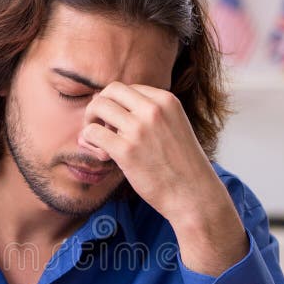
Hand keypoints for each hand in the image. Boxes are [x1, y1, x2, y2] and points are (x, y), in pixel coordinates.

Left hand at [79, 82, 247, 275]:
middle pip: (110, 91)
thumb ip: (152, 115)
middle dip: (100, 106)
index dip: (118, 105)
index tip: (118, 123)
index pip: (128, 89)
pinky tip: (102, 154)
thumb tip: (118, 110)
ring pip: (98, 107)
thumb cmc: (182, 166)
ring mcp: (139, 129)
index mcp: (166, 101)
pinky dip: (89, 141)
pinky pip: (92, 133)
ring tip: (100, 141)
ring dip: (91, 122)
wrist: (193, 194)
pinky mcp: (126, 151)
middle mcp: (152, 110)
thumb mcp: (175, 126)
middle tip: (101, 126)